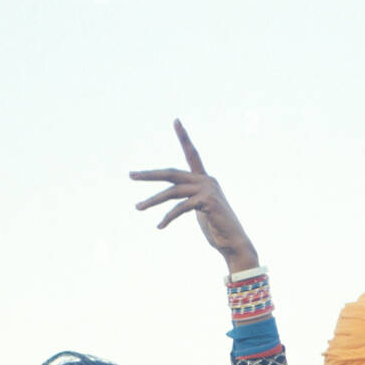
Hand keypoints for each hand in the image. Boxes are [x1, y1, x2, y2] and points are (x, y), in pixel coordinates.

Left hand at [130, 119, 257, 272]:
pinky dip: (168, 218)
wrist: (234, 242)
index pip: (192, 153)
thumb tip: (177, 199)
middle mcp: (206, 180)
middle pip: (171, 173)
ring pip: (172, 192)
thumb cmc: (217, 228)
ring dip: (153, 200)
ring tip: (138, 207)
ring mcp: (207, 190)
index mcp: (204, 179)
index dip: (184, 137)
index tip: (176, 121)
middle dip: (149, 175)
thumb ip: (189, 199)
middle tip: (131, 175)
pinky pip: (180, 208)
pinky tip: (160, 226)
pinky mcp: (206, 202)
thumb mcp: (200, 210)